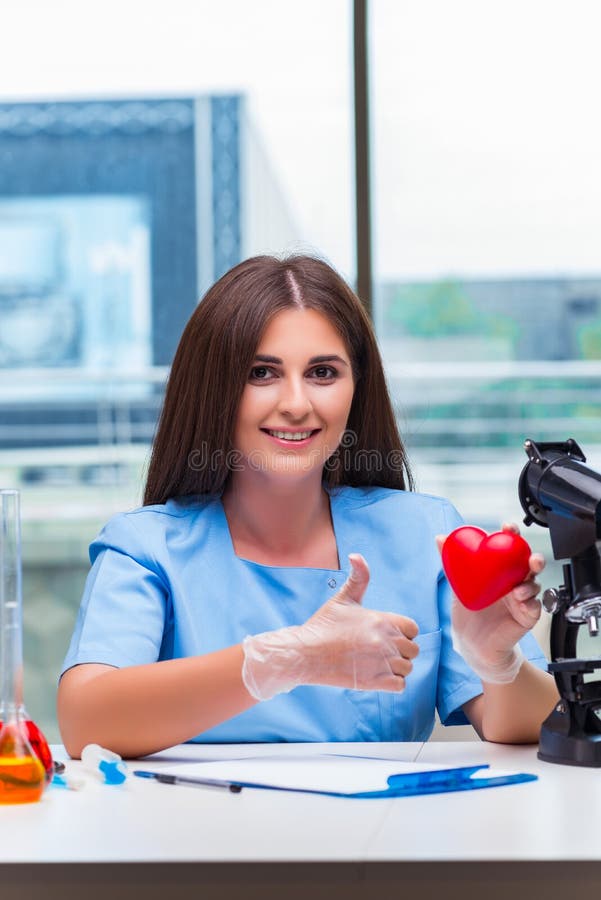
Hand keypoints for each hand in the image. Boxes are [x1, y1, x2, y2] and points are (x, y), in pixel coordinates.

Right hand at [241, 553, 419, 699]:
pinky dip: (393, 683)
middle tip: (381, 651)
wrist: (305, 653)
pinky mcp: (374, 682)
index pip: (412, 628)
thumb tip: (356, 556)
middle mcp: (385, 641)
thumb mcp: (342, 599)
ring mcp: (381, 662)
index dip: (403, 632)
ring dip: (397, 668)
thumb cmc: (323, 625)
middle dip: (401, 651)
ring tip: (377, 664)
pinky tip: (377, 676)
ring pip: (408, 668)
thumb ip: (358, 577)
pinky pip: (400, 685)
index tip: (388, 635)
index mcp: (381, 620)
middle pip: (413, 649)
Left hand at [437, 524, 544, 683]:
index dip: (513, 535)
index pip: (511, 549)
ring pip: (535, 584)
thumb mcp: (459, 584)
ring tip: (518, 587)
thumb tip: (440, 538)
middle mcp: (515, 582)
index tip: (508, 527)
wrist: (472, 644)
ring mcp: (522, 599)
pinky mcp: (526, 617)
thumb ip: (452, 561)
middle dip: (532, 556)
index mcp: (501, 571)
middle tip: (527, 556)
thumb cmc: (469, 612)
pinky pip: (534, 607)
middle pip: (529, 564)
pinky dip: (530, 602)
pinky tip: (521, 600)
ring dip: (530, 582)